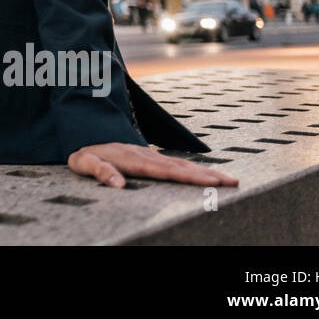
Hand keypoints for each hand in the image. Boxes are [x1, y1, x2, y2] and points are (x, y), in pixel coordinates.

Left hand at [67, 142, 238, 189]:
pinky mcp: (151, 157)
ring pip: (183, 165)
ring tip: (229, 179)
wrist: (84, 132)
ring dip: (206, 172)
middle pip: (182, 168)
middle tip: (233, 182)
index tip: (211, 182)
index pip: (167, 171)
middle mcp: (147, 156)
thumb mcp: (85, 163)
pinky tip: (208, 175)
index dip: (189, 177)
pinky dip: (194, 169)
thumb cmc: (85, 153)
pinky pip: (177, 164)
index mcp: (135, 160)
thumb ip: (101, 172)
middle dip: (209, 175)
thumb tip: (118, 186)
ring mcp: (151, 155)